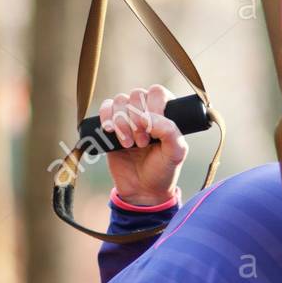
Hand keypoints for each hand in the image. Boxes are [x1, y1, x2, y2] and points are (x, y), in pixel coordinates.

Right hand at [101, 85, 187, 205]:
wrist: (142, 190)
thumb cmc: (163, 170)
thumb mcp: (176, 152)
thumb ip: (169, 132)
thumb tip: (146, 117)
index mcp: (166, 112)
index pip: (157, 93)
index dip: (153, 108)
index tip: (153, 131)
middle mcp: (146, 110)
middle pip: (136, 95)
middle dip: (137, 119)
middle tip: (142, 143)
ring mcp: (127, 116)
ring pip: (119, 101)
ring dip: (122, 122)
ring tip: (129, 144)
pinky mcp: (111, 125)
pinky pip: (105, 108)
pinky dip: (106, 117)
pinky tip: (110, 131)